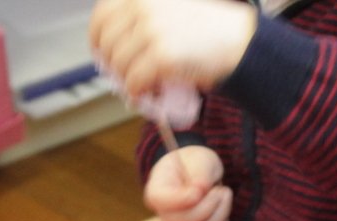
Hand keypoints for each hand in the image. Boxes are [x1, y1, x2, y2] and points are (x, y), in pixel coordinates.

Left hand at [90, 0, 257, 96]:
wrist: (239, 41)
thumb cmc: (209, 30)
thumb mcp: (170, 9)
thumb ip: (142, 18)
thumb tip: (111, 46)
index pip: (102, 14)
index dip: (97, 38)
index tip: (101, 52)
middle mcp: (143, 6)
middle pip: (107, 42)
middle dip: (111, 64)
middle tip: (121, 77)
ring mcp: (152, 30)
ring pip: (119, 64)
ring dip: (125, 81)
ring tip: (138, 87)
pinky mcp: (162, 56)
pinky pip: (135, 80)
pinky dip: (136, 92)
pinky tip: (143, 96)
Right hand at [144, 146, 231, 220]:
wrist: (200, 175)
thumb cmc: (196, 164)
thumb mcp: (200, 159)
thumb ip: (200, 172)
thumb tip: (200, 190)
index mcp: (157, 190)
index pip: (161, 201)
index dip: (183, 199)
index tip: (199, 190)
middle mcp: (163, 214)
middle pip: (186, 220)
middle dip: (211, 204)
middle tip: (222, 189)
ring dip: (221, 213)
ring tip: (224, 195)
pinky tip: (222, 211)